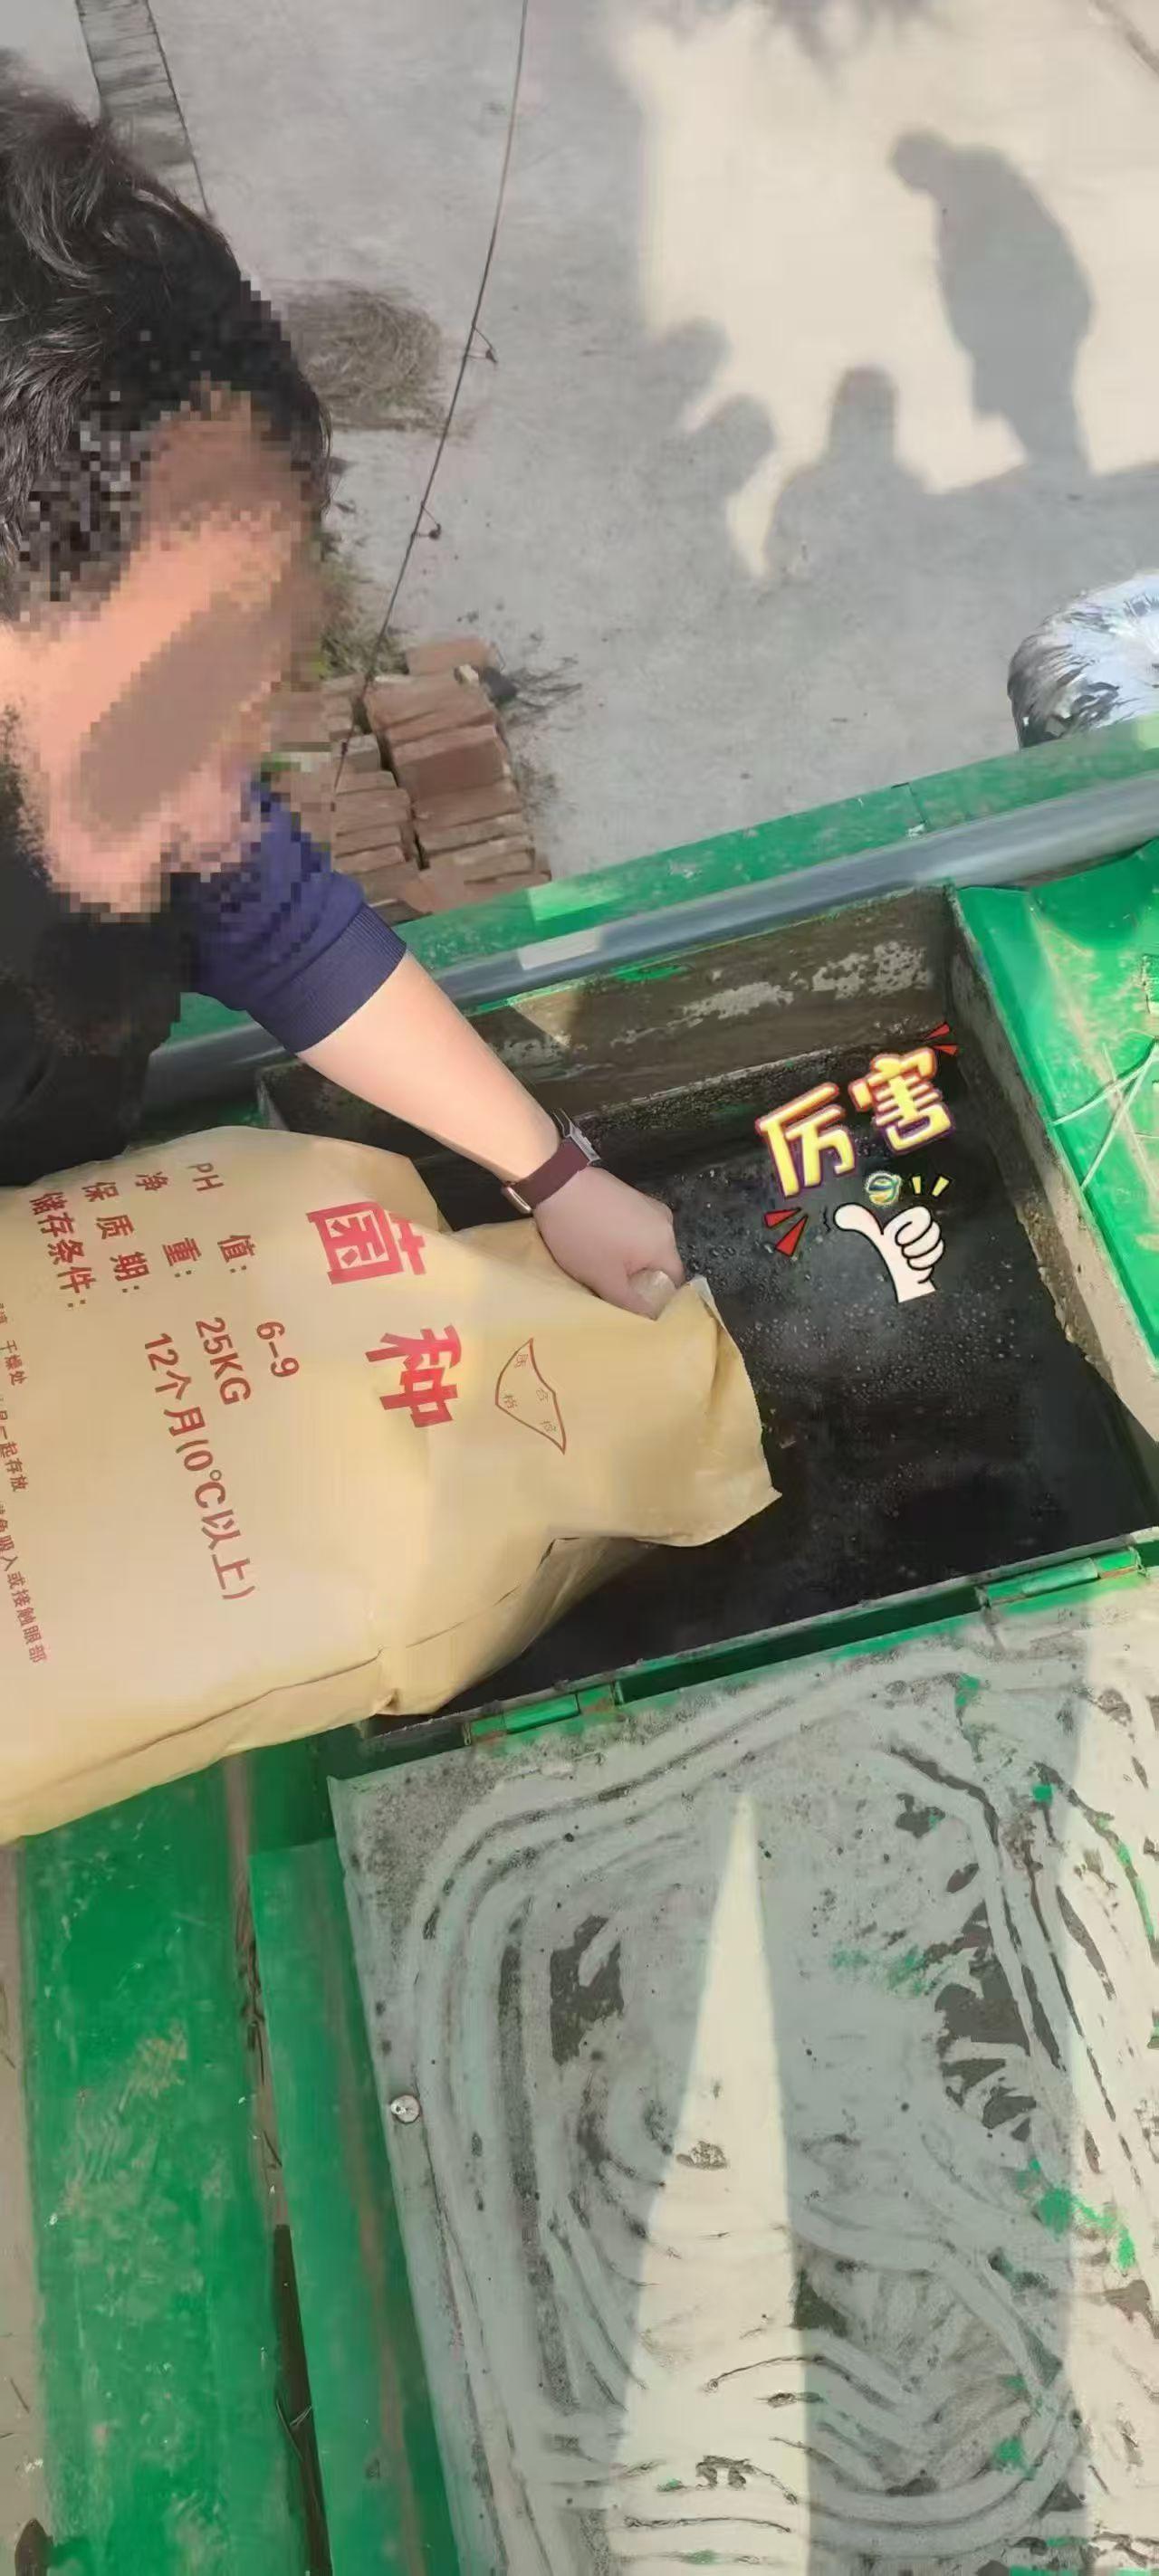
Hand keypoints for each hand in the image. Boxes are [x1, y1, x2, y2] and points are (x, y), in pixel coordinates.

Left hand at [533, 1166, 685, 1314]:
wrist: (556, 1183)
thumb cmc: (582, 1235)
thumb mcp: (603, 1277)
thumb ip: (630, 1302)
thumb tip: (650, 1319)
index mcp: (665, 1243)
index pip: (673, 1282)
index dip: (657, 1298)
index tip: (635, 1307)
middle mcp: (665, 1222)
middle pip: (659, 1262)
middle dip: (639, 1278)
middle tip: (614, 1290)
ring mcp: (648, 1204)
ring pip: (645, 1245)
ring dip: (628, 1259)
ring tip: (603, 1266)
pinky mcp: (630, 1195)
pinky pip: (634, 1227)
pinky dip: (622, 1239)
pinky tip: (599, 1242)